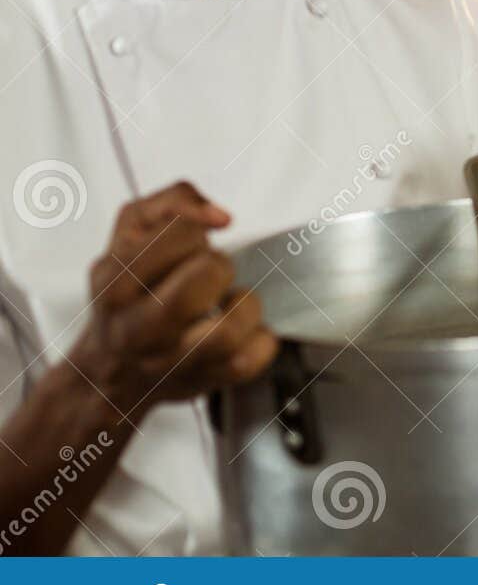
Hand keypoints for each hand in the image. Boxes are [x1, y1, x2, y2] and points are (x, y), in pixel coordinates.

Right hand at [71, 182, 277, 419]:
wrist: (111, 370)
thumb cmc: (129, 292)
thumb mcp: (131, 232)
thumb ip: (173, 200)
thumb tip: (218, 215)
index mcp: (116, 283)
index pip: (180, 233)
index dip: (197, 228)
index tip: (195, 239)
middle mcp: (137, 328)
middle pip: (206, 276)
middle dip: (219, 266)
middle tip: (210, 273)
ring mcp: (169, 362)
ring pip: (229, 330)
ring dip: (245, 305)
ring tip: (230, 302)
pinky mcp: (202, 383)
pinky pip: (251, 360)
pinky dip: (261, 339)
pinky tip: (244, 331)